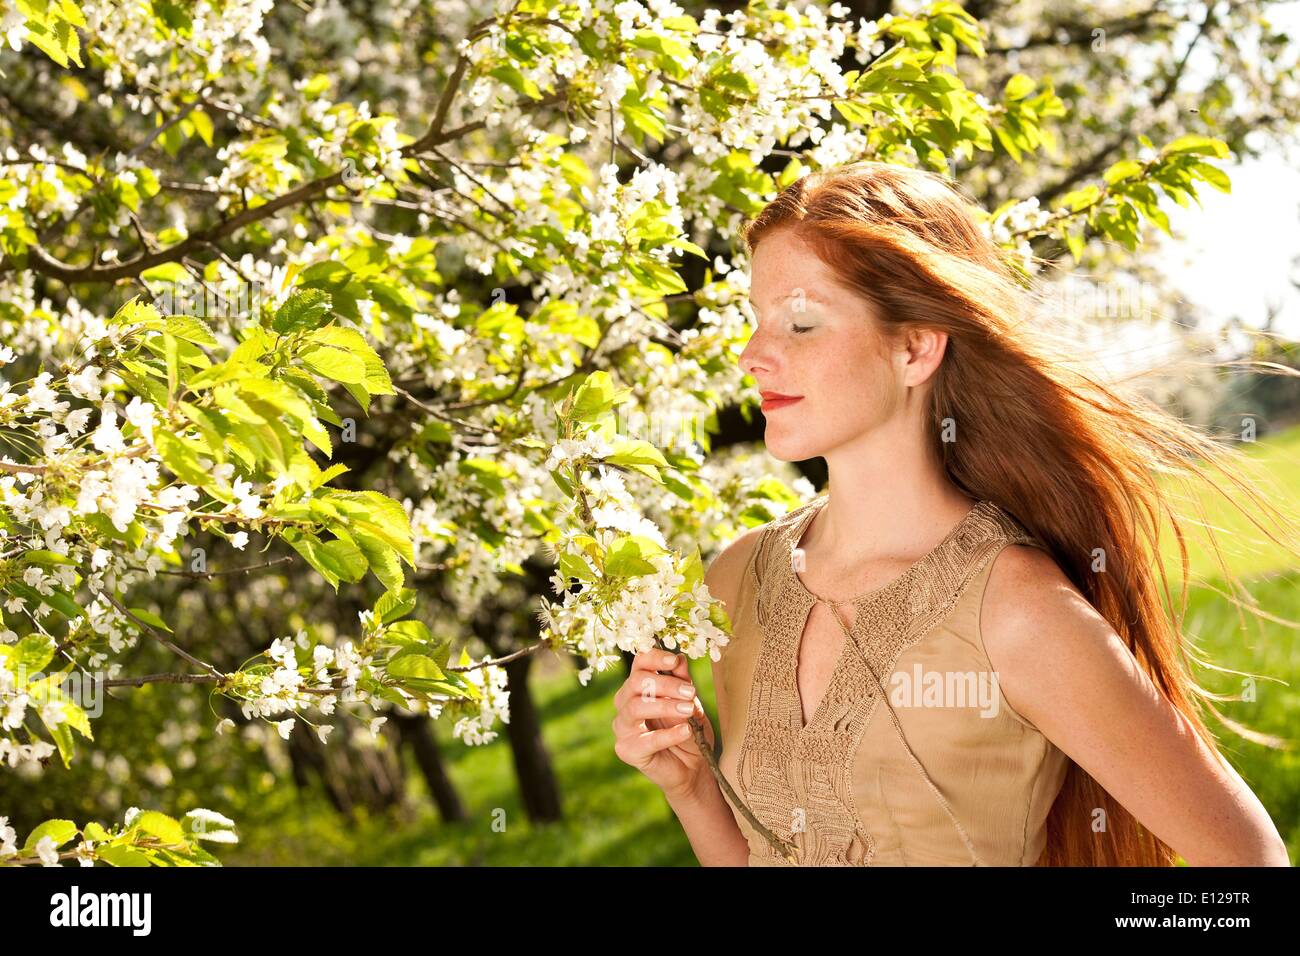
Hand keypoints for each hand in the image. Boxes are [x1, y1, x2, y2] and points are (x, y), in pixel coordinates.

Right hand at [612, 649, 714, 800]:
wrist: (694, 767)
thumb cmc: (689, 729)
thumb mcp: (690, 702)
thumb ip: (682, 682)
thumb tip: (679, 659)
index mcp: (638, 687)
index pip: (639, 663)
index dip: (654, 658)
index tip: (674, 660)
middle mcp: (625, 703)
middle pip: (636, 683)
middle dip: (665, 684)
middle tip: (690, 692)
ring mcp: (623, 727)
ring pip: (635, 707)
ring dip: (666, 706)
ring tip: (689, 710)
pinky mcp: (627, 750)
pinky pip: (647, 739)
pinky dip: (669, 734)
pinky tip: (686, 731)